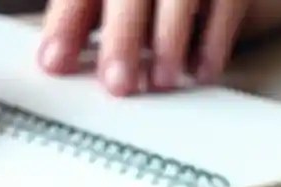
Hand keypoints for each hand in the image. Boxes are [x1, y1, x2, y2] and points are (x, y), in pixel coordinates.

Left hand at [37, 0, 280, 93]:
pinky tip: (202, 72)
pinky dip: (214, 40)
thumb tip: (54, 59)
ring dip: (169, 41)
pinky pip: (227, 4)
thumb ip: (85, 18)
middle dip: (121, 38)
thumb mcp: (116, 2)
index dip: (65, 24)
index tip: (53, 63)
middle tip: (118, 85)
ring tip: (162, 82)